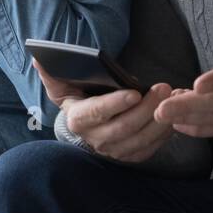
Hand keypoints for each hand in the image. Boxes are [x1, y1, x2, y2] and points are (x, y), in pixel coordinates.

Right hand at [33, 57, 177, 163]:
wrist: (85, 124)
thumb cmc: (77, 98)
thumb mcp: (60, 85)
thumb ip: (51, 73)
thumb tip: (38, 57)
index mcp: (78, 120)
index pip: (97, 113)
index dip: (116, 104)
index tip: (134, 92)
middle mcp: (95, 139)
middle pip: (125, 127)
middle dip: (147, 108)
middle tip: (164, 88)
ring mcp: (114, 150)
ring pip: (141, 139)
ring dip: (161, 120)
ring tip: (175, 98)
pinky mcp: (130, 155)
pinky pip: (151, 148)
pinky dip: (165, 132)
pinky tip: (175, 115)